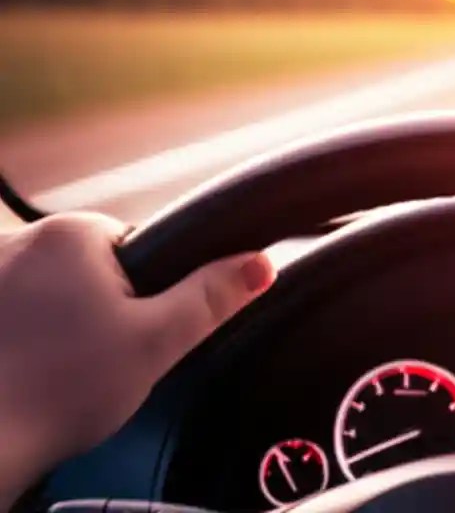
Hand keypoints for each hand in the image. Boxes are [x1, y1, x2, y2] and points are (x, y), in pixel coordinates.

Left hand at [0, 213, 275, 509]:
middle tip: (99, 356)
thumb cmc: (60, 392)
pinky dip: (23, 335)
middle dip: (98, 308)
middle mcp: (17, 238)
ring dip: (56, 321)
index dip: (144, 292)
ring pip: (46, 290)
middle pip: (85, 267)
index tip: (133, 330)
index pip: (131, 245)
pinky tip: (26, 369)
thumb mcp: (157, 342)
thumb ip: (212, 297)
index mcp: (71, 233)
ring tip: (58, 368)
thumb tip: (260, 263)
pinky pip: (14, 310)